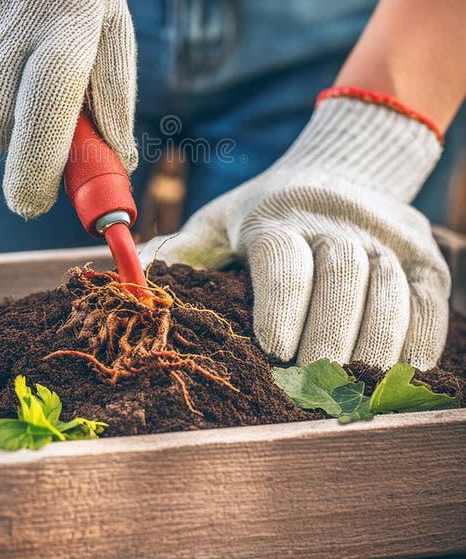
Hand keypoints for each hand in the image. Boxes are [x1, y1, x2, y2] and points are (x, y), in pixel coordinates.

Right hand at [0, 0, 136, 217]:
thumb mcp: (111, 25)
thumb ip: (111, 99)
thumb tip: (114, 166)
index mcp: (69, 21)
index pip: (44, 119)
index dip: (34, 174)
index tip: (29, 203)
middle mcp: (11, 13)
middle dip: (3, 136)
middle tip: (20, 107)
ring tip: (0, 49)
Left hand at [140, 95, 449, 369]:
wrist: (340, 172)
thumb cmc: (266, 212)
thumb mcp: (219, 223)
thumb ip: (183, 253)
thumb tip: (128, 285)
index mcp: (276, 218)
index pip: (282, 256)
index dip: (280, 301)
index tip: (272, 347)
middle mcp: (334, 224)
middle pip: (340, 275)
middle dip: (328, 333)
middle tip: (312, 381)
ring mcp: (384, 240)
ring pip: (388, 290)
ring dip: (373, 342)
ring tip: (352, 386)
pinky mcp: (423, 257)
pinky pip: (430, 299)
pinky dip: (422, 336)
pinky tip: (403, 367)